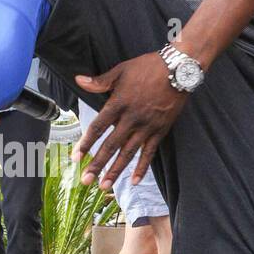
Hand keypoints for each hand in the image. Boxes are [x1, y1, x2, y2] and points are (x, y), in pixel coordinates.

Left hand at [74, 52, 183, 188]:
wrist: (178, 68)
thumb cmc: (148, 67)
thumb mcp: (121, 70)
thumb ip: (100, 81)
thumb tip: (78, 80)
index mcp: (119, 103)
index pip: (98, 127)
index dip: (86, 143)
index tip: (75, 158)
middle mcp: (132, 118)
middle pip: (111, 145)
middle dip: (97, 164)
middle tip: (85, 180)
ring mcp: (147, 126)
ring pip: (128, 153)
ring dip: (115, 170)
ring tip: (104, 186)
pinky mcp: (160, 131)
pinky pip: (149, 153)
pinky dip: (142, 168)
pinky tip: (133, 181)